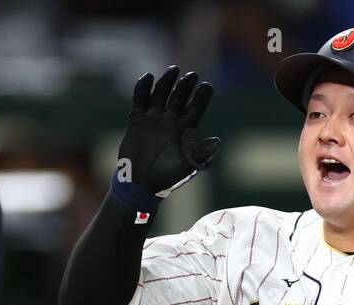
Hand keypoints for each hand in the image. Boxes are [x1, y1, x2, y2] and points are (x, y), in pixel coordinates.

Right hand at [117, 66, 219, 195]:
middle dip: (185, 86)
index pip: (196, 108)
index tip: (206, 86)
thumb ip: (201, 154)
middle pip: (179, 97)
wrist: (140, 184)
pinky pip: (140, 100)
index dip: (201, 97)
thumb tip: (216, 141)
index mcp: (185, 130)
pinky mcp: (137, 121)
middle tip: (191, 75)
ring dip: (167, 82)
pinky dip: (143, 88)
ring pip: (161, 94)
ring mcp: (153, 119)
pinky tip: (148, 77)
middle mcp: (170, 121)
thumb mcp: (187, 166)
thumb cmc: (166, 178)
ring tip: (173, 70)